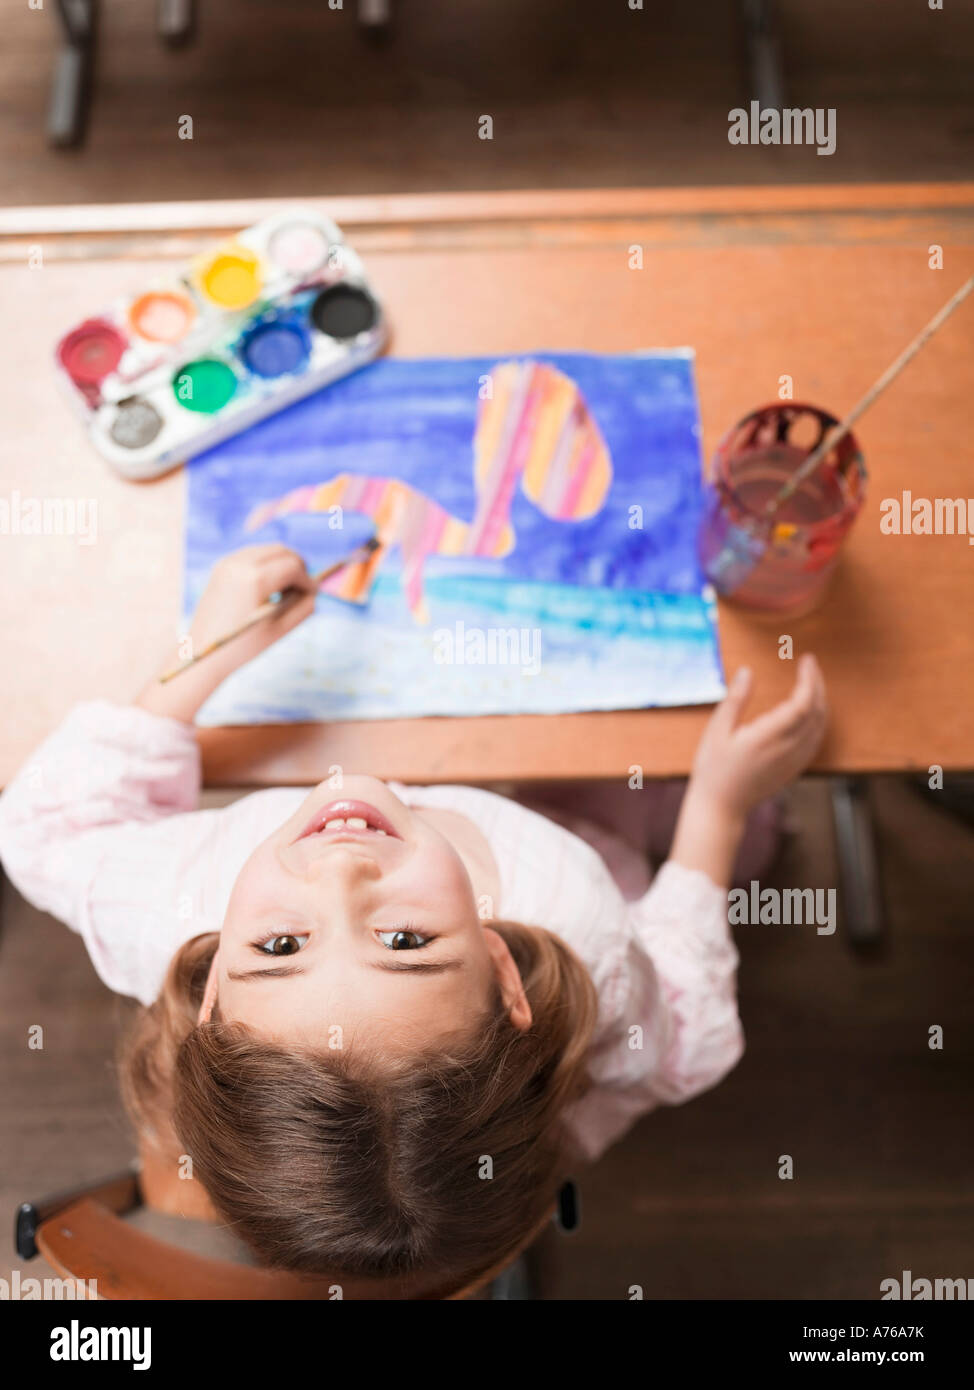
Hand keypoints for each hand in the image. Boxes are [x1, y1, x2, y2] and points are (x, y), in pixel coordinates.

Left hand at [186, 544, 315, 678]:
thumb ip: (303, 608)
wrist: (202, 653)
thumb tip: (313, 592)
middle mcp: (240, 564)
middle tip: (303, 588)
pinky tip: (268, 586)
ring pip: (267, 550)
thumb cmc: (242, 646)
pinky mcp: (221, 566)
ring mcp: (228, 563)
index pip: (293, 567)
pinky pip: (252, 555)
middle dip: (297, 566)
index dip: (308, 580)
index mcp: (255, 579)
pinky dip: (266, 564)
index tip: (313, 594)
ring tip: (286, 589)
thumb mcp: (279, 629)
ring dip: (282, 563)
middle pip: (281, 550)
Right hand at [690, 654, 827, 821]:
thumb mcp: (717, 731)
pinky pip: (816, 740)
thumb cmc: (713, 769)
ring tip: (811, 682)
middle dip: (818, 685)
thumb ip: (735, 700)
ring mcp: (793, 761)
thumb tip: (748, 671)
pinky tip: (811, 710)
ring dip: (821, 701)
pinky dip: (819, 720)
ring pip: (820, 727)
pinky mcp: (794, 768)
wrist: (721, 807)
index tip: (806, 660)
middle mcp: (787, 750)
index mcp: (767, 738)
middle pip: (817, 712)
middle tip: (810, 665)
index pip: (802, 704)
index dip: (809, 680)